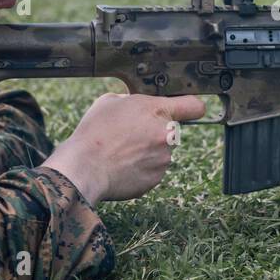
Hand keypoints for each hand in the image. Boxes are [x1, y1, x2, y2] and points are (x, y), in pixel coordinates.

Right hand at [41, 93, 205, 203]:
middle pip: (170, 130)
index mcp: (158, 112)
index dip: (191, 107)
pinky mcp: (155, 179)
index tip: (188, 109)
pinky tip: (121, 165)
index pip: (195, 106)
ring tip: (120, 151)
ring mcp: (163, 159)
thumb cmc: (95, 132)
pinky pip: (152, 169)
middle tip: (130, 134)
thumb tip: (138, 105)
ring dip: (146, 151)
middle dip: (155, 131)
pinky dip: (140, 168)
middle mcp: (167, 135)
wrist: (84, 167)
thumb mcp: (111, 101)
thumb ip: (134, 101)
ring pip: (160, 151)